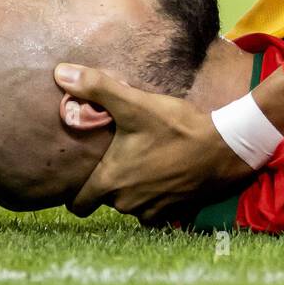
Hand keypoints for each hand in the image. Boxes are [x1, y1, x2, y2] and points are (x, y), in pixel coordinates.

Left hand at [55, 63, 250, 224]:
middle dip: (107, 186)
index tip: (84, 175)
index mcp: (110, 181)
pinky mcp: (173, 213)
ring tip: (142, 164)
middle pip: (104, 202)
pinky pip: (153, 212)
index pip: (77, 204)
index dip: (76, 192)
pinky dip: (154, 199)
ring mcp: (150, 210)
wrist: (223, 148)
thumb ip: (96, 88)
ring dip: (132, 192)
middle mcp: (125, 203)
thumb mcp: (135, 103)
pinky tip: (162, 176)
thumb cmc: (176, 127)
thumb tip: (60, 72)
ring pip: (129, 207)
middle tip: (118, 161)